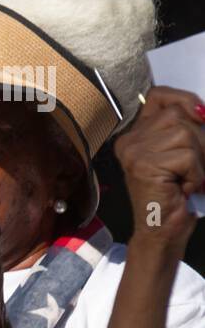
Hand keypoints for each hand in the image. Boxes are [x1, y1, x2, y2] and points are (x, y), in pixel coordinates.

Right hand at [114, 87, 204, 255]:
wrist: (163, 232)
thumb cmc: (177, 194)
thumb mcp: (182, 153)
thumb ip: (188, 129)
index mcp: (135, 134)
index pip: (159, 96)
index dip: (184, 100)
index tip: (202, 116)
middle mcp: (129, 140)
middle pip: (179, 116)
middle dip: (201, 140)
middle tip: (194, 168)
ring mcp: (134, 152)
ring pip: (186, 135)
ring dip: (199, 161)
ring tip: (187, 179)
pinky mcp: (145, 166)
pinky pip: (188, 157)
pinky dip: (196, 175)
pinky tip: (182, 188)